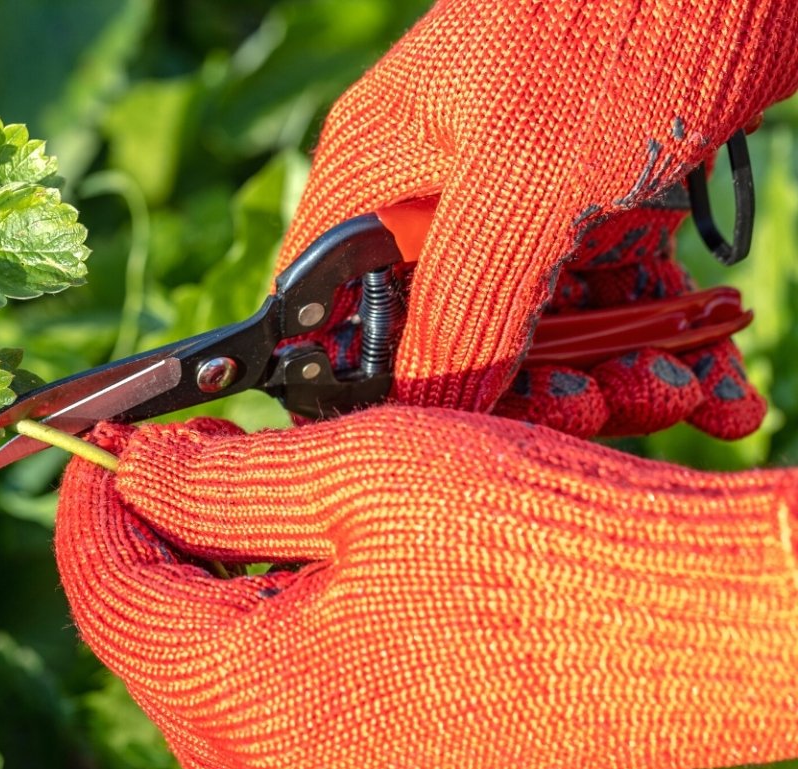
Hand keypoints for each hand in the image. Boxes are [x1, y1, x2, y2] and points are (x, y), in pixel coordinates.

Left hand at [56, 412, 797, 768]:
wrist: (698, 623)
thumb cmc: (541, 542)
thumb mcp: (359, 476)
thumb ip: (222, 484)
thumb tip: (136, 473)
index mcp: (257, 698)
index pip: (117, 600)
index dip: (92, 513)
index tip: (100, 454)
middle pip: (152, 668)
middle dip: (136, 567)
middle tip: (160, 484)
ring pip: (204, 747)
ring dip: (178, 653)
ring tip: (199, 571)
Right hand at [277, 0, 797, 415]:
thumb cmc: (630, 20)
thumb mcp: (532, 181)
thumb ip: (463, 305)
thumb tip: (417, 419)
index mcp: (383, 173)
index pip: (329, 307)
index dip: (367, 386)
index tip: (440, 442)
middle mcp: (444, 193)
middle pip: (448, 337)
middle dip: (525, 394)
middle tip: (601, 413)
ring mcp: (531, 200)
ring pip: (545, 333)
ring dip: (618, 381)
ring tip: (686, 394)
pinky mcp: (614, 202)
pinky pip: (624, 302)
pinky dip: (675, 351)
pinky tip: (725, 391)